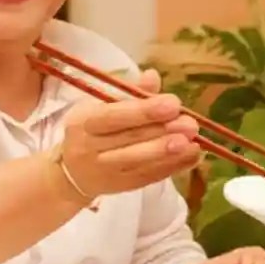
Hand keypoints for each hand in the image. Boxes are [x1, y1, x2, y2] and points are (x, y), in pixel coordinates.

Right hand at [57, 69, 200, 196]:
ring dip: (168, 152)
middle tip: (190, 124)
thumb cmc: (91, 130)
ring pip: (138, 162)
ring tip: (193, 142)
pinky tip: (193, 156)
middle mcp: (89, 148)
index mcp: (84, 121)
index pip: (114, 116)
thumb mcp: (100, 106)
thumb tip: (152, 76)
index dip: (144, 111)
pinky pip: (148, 177)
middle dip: (162, 131)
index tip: (173, 103)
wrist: (71, 172)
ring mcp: (105, 171)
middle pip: (129, 140)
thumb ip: (128, 93)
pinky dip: (173, 167)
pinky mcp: (121, 187)